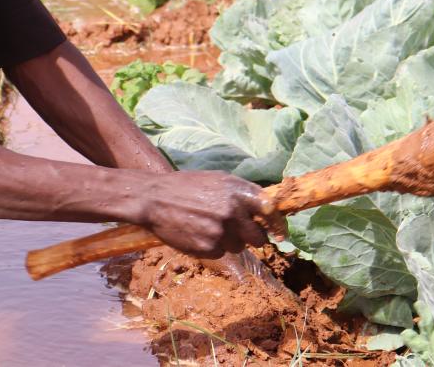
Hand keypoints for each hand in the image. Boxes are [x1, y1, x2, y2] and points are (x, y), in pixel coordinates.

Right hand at [138, 170, 275, 258]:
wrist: (153, 199)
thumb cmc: (186, 187)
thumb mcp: (217, 180)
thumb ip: (242, 194)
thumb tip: (267, 209)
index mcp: (237, 191)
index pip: (270, 211)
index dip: (278, 224)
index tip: (280, 232)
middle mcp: (232, 211)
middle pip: (258, 237)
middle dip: (252, 237)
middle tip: (237, 231)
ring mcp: (220, 231)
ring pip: (239, 247)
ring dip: (229, 241)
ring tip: (208, 226)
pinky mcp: (208, 248)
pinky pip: (221, 253)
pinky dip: (212, 247)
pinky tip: (197, 233)